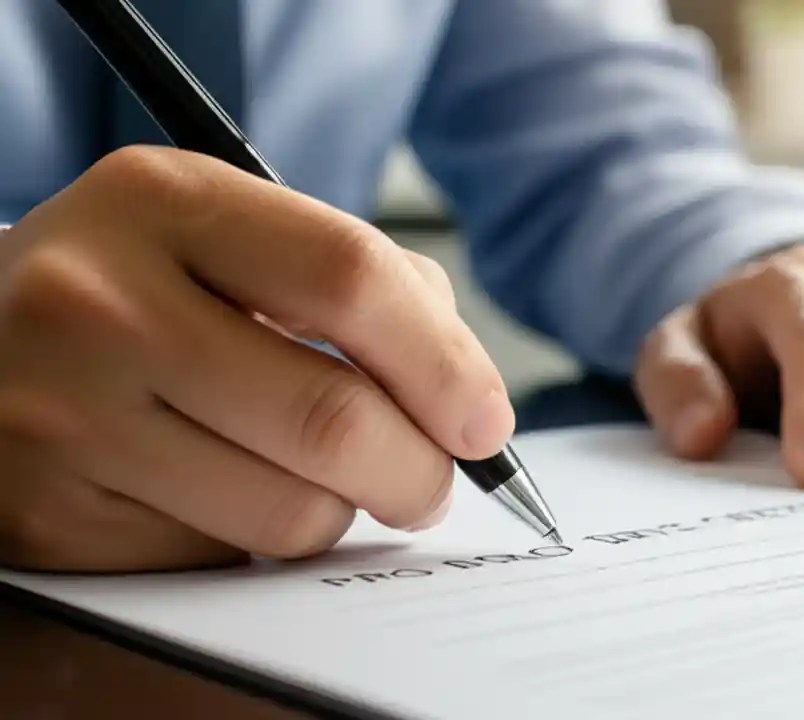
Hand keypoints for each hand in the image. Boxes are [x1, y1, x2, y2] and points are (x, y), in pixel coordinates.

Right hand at [0, 146, 513, 572]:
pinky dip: (260, 537)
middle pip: (332, 418)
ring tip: (322, 475)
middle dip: (420, 470)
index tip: (484, 420)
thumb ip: (365, 286)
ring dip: (343, 508)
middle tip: (434, 478)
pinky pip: (222, 558)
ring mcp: (60, 416)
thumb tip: (470, 403)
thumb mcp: (236, 233)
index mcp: (162, 202)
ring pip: (291, 511)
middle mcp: (96, 303)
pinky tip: (229, 488)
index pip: (351, 278)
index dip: (445, 363)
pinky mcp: (47, 517)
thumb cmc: (145, 283)